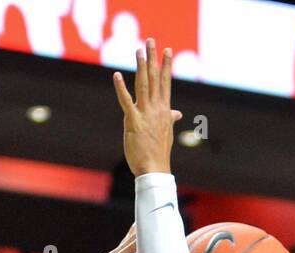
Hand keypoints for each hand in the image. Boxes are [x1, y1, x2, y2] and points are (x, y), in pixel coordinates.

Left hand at [113, 38, 181, 176]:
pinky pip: (126, 101)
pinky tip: (117, 75)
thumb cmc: (159, 152)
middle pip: (155, 79)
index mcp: (165, 110)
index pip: (166, 83)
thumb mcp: (166, 132)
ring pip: (143, 85)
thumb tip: (177, 113)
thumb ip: (170, 118)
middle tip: (150, 41)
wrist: (154, 169)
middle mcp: (157, 109)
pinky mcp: (133, 121)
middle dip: (153, 58)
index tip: (167, 50)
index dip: (166, 65)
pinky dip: (121, 88)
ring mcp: (146, 114)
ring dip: (141, 67)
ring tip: (139, 51)